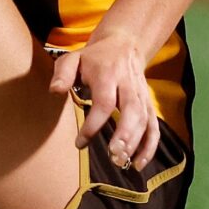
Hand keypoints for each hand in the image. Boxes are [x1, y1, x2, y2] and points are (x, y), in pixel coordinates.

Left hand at [49, 33, 160, 171]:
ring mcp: (141, 94)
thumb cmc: (92, 58)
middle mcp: (127, 84)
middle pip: (132, 110)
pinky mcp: (148, 103)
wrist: (123, 44)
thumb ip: (62, 73)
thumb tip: (55, 91)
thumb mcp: (73, 58)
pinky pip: (154, 125)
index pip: (104, 102)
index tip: (80, 143)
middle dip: (125, 134)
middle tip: (113, 155)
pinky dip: (150, 145)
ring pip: (144, 119)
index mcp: (107, 74)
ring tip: (122, 162)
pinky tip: (139, 163)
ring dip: (136, 143)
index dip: (93, 124)